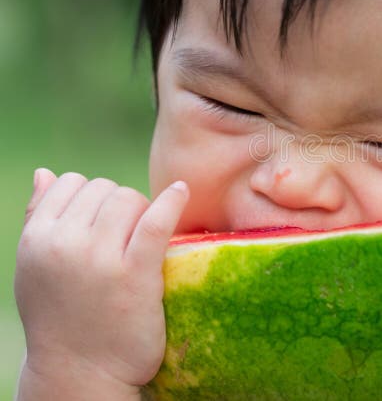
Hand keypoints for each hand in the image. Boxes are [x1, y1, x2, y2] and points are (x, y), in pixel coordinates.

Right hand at [14, 169, 189, 398]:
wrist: (81, 374)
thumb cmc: (61, 317)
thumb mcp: (35, 269)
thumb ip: (37, 218)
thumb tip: (45, 172)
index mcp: (36, 239)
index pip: (70, 182)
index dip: (91, 197)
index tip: (103, 221)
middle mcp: (63, 245)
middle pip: (105, 190)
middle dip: (120, 206)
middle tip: (126, 238)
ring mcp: (99, 259)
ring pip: (130, 199)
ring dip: (143, 211)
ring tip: (142, 240)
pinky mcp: (135, 275)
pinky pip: (156, 221)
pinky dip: (171, 201)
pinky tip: (181, 192)